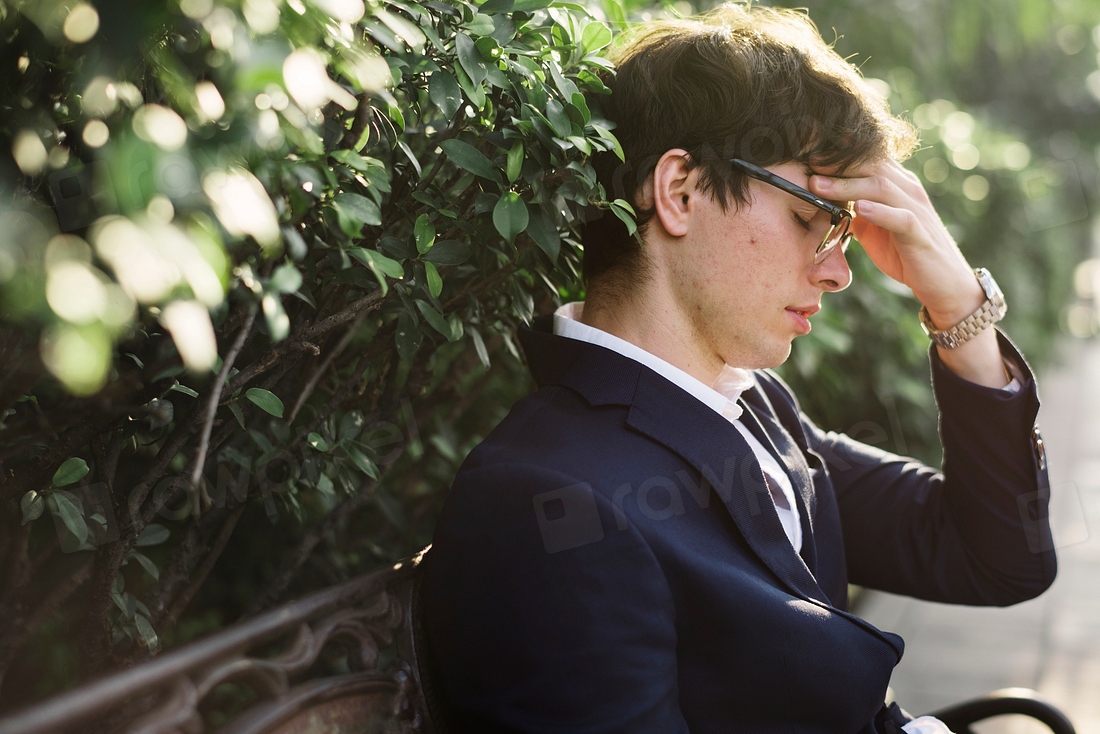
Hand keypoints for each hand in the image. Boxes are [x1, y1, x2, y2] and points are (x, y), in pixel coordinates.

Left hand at [809, 159, 982, 327]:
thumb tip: (822, 203)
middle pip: (869, 166)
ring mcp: (915, 209)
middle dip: (835, 163)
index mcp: (896, 185)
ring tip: (817, 185)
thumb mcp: (872, 228)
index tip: (805, 154)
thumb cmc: (904, 252)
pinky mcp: (919, 234)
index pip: (865, 160)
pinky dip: (879, 212)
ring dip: (846, 184)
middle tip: (804, 162)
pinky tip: (858, 208)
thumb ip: (852, 211)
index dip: (836, 155)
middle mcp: (907, 190)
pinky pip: (901, 218)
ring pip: (881, 187)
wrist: (941, 281)